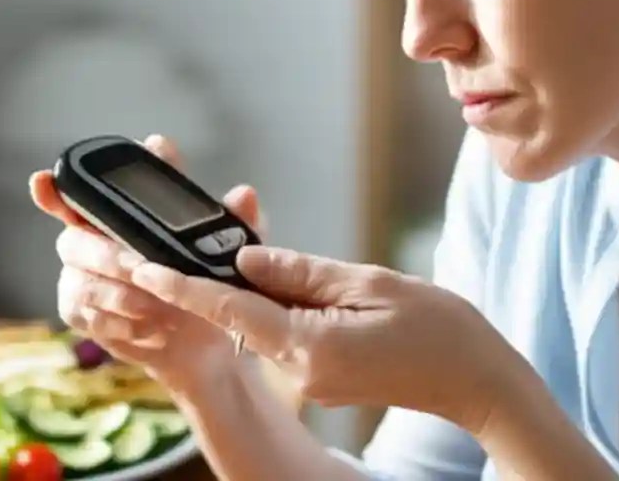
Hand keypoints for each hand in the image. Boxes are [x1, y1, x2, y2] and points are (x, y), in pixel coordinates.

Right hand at [29, 135, 261, 396]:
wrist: (204, 342)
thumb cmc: (208, 280)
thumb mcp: (229, 249)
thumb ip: (232, 221)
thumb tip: (243, 194)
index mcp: (118, 213)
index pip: (78, 192)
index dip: (54, 189)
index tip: (42, 181)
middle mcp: (90, 240)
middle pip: (75, 239)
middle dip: (109, 255)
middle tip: (142, 269)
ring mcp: (81, 277)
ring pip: (83, 281)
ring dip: (121, 295)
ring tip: (159, 309)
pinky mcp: (81, 313)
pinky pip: (88, 316)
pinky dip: (121, 324)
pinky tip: (150, 329)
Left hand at [130, 247, 532, 432]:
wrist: (477, 382)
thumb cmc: (438, 329)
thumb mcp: (368, 282)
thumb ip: (300, 271)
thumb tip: (246, 258)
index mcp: (307, 346)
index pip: (228, 309)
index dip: (181, 286)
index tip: (141, 266)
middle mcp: (301, 371)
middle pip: (244, 315)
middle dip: (228, 278)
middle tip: (220, 237)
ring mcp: (312, 380)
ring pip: (268, 324)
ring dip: (268, 292)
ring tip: (297, 262)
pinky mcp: (324, 379)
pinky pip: (290, 336)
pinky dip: (290, 309)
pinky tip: (318, 289)